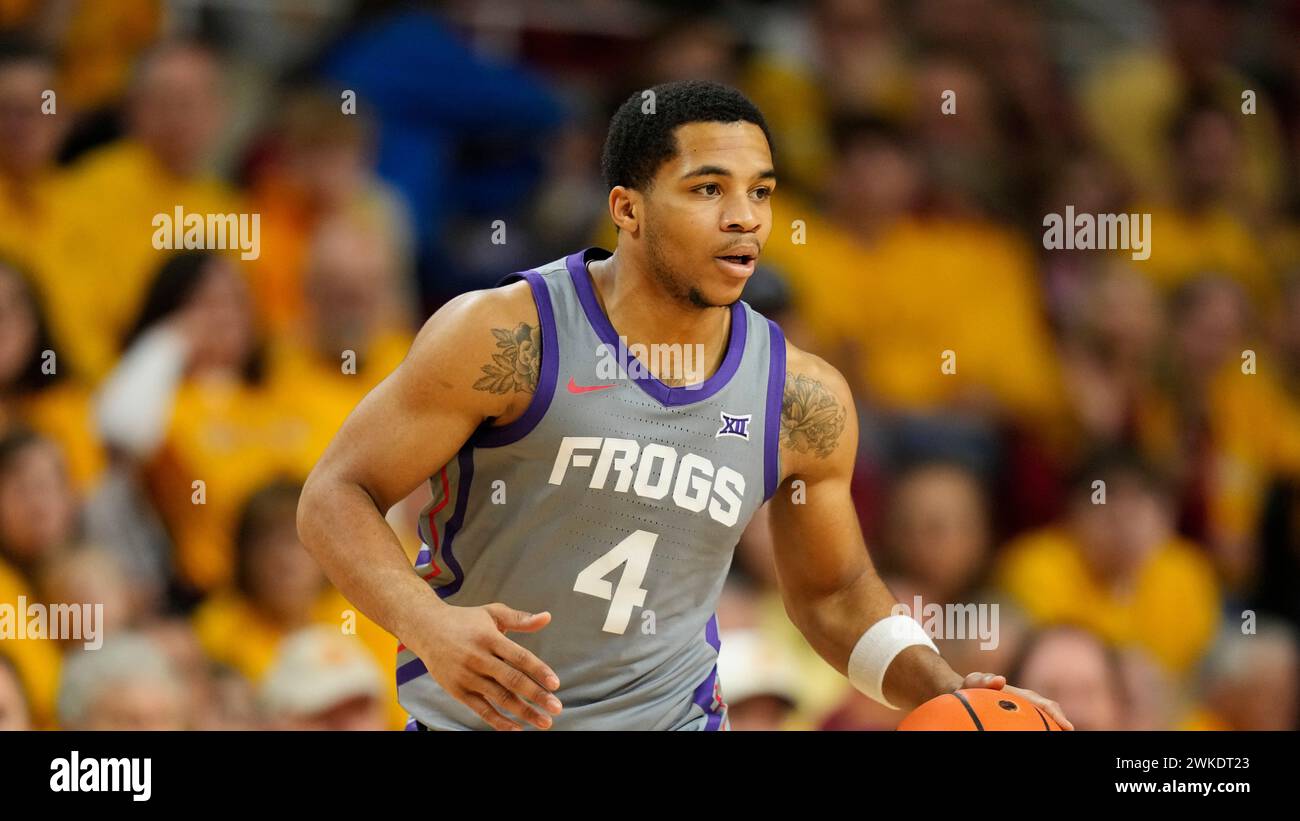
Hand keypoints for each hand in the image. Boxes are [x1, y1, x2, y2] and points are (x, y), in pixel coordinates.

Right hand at [410, 602, 563, 730]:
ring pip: (499, 698)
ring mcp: (466, 676)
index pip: (519, 657)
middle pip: (511, 680)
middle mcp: (478, 658)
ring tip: (543, 722)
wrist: (425, 628)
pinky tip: (516, 728)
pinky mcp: (457, 690)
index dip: (538, 671)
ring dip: (523, 712)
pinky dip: (498, 721)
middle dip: (536, 696)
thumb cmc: (465, 620)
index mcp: (489, 638)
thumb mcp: (492, 613)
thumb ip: (520, 619)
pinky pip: (480, 709)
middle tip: (557, 708)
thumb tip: (547, 617)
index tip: (555, 684)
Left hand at [960, 671, 1074, 730]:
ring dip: (1052, 727)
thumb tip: (1001, 680)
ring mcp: (1026, 711)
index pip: (1046, 705)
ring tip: (1057, 736)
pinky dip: (1039, 729)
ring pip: (1045, 722)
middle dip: (1061, 724)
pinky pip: (1033, 726)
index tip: (1068, 727)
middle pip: (1051, 715)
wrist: (967, 691)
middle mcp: (1029, 703)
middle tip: (1067, 734)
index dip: (1058, 715)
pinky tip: (1039, 734)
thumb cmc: (973, 685)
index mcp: (1023, 695)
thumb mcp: (975, 680)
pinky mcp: (1020, 719)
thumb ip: (985, 679)